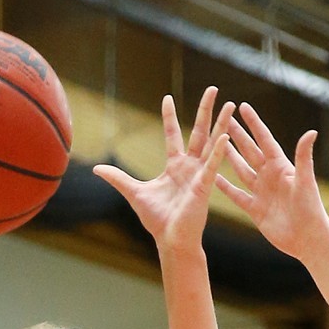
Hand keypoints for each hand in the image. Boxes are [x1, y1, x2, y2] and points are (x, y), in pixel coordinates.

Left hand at [93, 88, 233, 252]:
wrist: (170, 239)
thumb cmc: (157, 220)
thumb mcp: (134, 192)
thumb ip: (117, 178)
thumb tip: (97, 168)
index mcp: (175, 166)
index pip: (172, 134)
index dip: (169, 116)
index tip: (167, 98)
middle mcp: (190, 166)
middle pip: (199, 132)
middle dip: (206, 110)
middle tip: (213, 89)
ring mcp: (200, 174)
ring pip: (212, 143)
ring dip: (221, 124)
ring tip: (231, 105)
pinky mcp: (205, 185)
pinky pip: (213, 165)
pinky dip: (219, 152)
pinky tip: (226, 137)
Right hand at [217, 102, 328, 260]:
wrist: (307, 238)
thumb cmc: (311, 209)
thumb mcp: (305, 181)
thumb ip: (304, 156)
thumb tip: (311, 131)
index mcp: (281, 167)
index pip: (264, 140)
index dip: (254, 123)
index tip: (242, 106)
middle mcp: (270, 177)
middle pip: (249, 151)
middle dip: (238, 134)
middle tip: (225, 118)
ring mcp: (261, 192)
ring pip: (241, 170)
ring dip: (229, 157)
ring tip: (217, 143)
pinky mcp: (255, 209)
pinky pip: (236, 195)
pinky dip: (225, 187)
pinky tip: (213, 178)